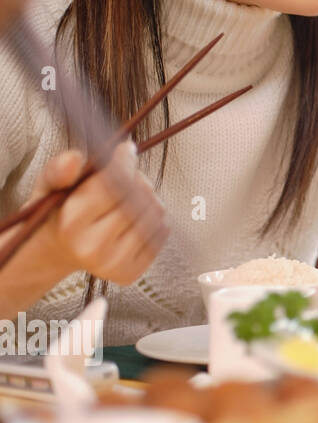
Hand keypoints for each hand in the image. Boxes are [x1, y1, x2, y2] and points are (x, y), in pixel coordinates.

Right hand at [31, 143, 168, 285]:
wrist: (60, 249)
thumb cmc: (60, 209)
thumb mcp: (50, 185)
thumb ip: (59, 169)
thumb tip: (74, 158)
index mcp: (71, 224)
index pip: (112, 185)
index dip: (124, 162)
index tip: (127, 149)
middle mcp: (93, 248)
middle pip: (138, 198)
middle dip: (136, 178)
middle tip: (126, 174)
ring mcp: (114, 264)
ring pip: (155, 213)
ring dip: (148, 196)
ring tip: (130, 195)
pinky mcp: (131, 272)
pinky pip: (162, 232)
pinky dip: (155, 217)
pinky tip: (136, 216)